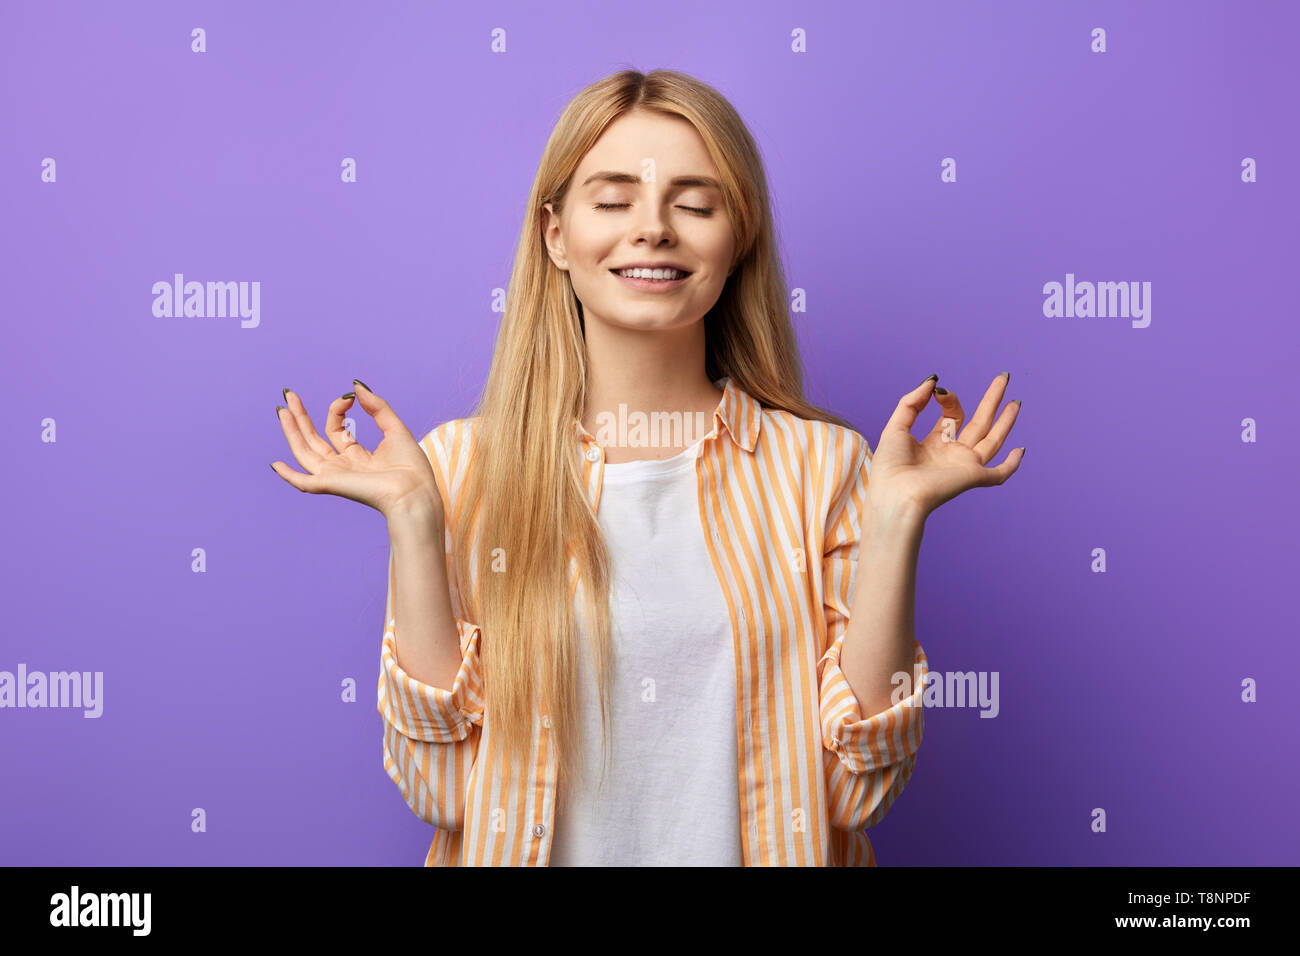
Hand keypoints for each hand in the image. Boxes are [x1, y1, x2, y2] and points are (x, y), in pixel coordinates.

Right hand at [270, 381, 442, 522]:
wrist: (416, 491)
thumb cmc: (412, 467)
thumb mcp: (394, 428)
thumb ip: (376, 407)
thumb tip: (355, 387)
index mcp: (358, 457)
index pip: (336, 428)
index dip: (338, 408)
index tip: (349, 396)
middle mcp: (344, 467)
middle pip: (314, 439)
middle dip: (300, 417)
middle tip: (289, 395)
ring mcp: (336, 476)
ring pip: (305, 453)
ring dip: (291, 431)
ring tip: (282, 409)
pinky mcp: (333, 485)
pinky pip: (304, 483)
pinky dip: (289, 475)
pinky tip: (275, 464)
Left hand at [866, 373, 1023, 517]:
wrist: (895, 495)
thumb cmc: (889, 468)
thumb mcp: (896, 426)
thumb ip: (912, 402)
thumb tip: (933, 382)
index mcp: (933, 445)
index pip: (952, 416)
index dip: (949, 399)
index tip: (938, 390)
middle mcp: (952, 455)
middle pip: (978, 423)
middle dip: (991, 400)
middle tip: (1003, 378)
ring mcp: (964, 466)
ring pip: (992, 440)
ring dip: (1006, 421)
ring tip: (1016, 401)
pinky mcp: (973, 477)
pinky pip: (998, 474)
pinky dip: (1012, 464)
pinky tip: (1021, 450)